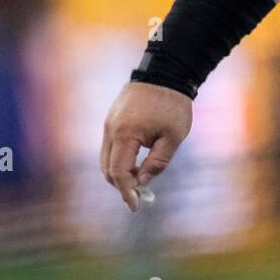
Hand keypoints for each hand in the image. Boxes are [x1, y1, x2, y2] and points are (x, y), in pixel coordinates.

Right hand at [100, 82, 192, 211]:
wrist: (165, 73)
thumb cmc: (173, 105)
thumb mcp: (173, 137)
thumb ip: (158, 162)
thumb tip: (143, 182)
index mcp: (125, 134)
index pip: (119, 172)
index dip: (126, 192)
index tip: (135, 207)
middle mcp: (111, 130)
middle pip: (107, 168)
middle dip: (121, 185)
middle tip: (140, 196)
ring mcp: (109, 123)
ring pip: (106, 158)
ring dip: (119, 173)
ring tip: (140, 180)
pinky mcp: (112, 119)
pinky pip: (110, 147)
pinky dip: (119, 160)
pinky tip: (136, 164)